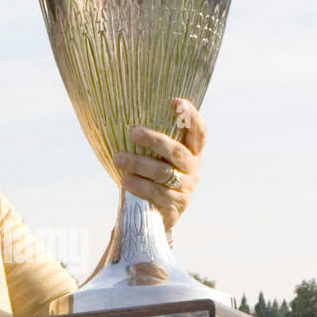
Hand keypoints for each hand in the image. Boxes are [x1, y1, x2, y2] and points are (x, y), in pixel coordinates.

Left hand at [111, 97, 205, 232]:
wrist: (153, 215)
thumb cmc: (150, 177)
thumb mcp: (155, 158)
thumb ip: (150, 142)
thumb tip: (122, 117)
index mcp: (191, 152)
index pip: (199, 132)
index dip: (191, 116)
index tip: (176, 102)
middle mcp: (192, 169)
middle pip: (177, 152)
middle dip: (154, 140)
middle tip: (133, 132)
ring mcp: (185, 188)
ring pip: (163, 173)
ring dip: (139, 164)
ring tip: (118, 159)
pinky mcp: (174, 206)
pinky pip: (156, 193)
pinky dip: (139, 186)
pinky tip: (125, 181)